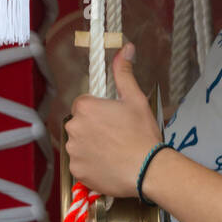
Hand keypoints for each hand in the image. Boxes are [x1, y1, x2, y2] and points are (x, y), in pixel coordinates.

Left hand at [64, 43, 161, 197]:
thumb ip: (124, 73)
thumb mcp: (135, 99)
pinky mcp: (77, 171)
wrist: (147, 169)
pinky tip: (109, 164)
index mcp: (85, 108)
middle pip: (80, 124)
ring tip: (114, 151)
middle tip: (116, 135)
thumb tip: (125, 50)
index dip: (99, 110)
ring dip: (92, 146)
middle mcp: (74, 128)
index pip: (84, 104)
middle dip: (94, 128)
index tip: (112, 118)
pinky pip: (81, 164)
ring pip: (80, 144)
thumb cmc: (142, 134)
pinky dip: (91, 164)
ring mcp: (74, 151)